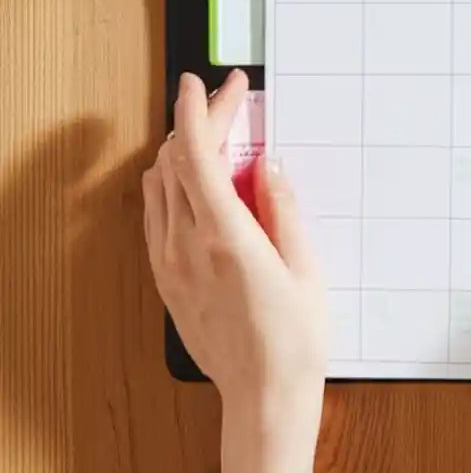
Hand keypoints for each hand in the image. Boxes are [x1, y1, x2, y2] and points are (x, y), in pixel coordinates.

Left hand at [141, 71, 326, 472]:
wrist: (263, 394)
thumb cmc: (294, 339)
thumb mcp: (307, 268)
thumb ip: (285, 210)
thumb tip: (270, 166)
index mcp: (226, 239)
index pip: (198, 156)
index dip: (199, 111)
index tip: (207, 83)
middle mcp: (187, 246)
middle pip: (177, 162)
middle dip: (200, 122)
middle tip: (232, 103)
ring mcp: (171, 263)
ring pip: (160, 185)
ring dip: (183, 151)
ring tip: (219, 138)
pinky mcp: (166, 278)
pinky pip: (157, 215)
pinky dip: (173, 184)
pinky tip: (199, 183)